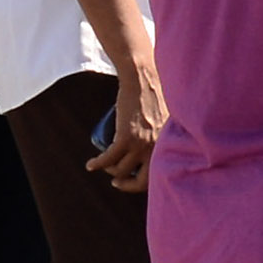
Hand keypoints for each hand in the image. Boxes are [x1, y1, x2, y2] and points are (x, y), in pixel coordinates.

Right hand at [90, 57, 163, 191]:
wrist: (144, 77)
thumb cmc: (158, 93)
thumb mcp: (170, 118)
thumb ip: (172, 131)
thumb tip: (167, 143)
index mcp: (169, 146)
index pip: (158, 175)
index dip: (144, 182)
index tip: (134, 180)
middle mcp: (157, 149)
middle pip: (140, 182)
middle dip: (126, 185)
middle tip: (117, 181)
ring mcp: (141, 145)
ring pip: (120, 170)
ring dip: (109, 171)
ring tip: (104, 165)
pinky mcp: (126, 138)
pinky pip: (108, 159)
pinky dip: (97, 164)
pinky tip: (90, 165)